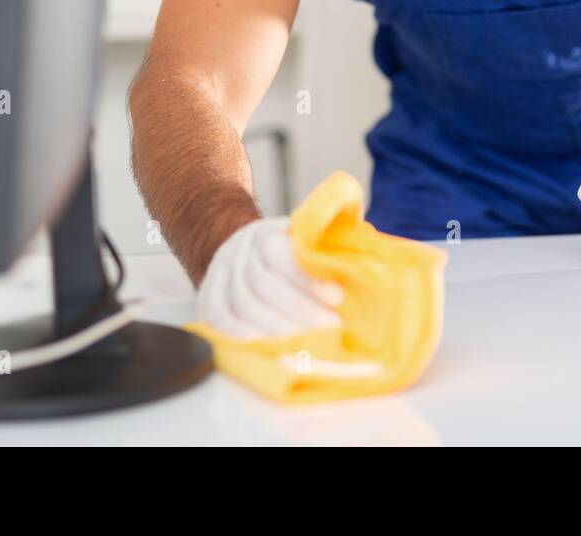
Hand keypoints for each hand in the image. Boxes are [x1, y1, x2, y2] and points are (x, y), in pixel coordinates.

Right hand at [197, 217, 344, 339]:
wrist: (236, 247)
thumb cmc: (285, 249)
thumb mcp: (305, 234)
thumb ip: (330, 241)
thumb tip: (371, 250)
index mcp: (265, 234)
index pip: (280, 254)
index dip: (308, 279)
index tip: (337, 298)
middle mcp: (238, 253)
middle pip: (262, 284)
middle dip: (299, 309)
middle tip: (331, 326)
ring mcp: (220, 277)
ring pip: (243, 305)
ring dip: (275, 328)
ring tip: (305, 343)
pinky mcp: (209, 299)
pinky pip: (220, 320)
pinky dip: (243, 336)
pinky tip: (267, 347)